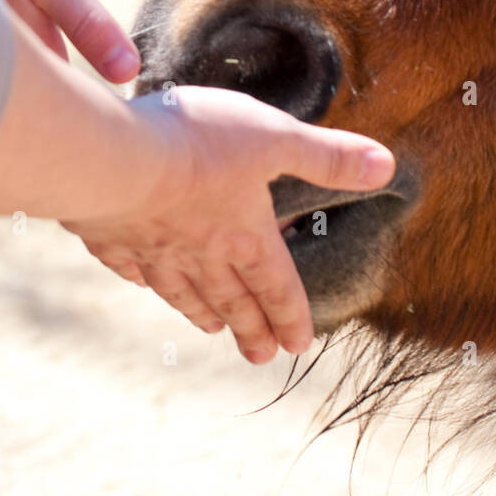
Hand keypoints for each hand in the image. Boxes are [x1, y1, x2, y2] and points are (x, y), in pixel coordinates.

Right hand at [63, 86, 395, 362]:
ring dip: (202, 313)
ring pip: (183, 291)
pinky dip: (145, 282)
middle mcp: (200, 254)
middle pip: (232, 300)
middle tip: (260, 357)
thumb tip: (386, 167)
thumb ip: (327, 156)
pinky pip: (133, 269)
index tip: (298, 346)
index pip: (276, 285)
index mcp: (244, 235)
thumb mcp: (276, 138)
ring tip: (210, 329)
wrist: (110, 160)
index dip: (291, 316)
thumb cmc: (198, 144)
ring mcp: (152, 252)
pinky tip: (146, 284)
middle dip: (250, 329)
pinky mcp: (110, 239)